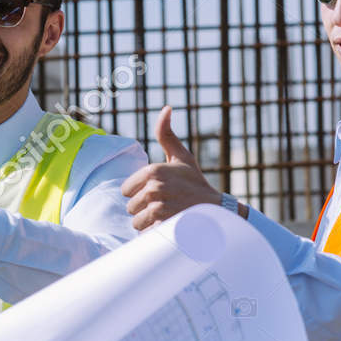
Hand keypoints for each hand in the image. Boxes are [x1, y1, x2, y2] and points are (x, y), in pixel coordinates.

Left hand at [120, 105, 221, 229]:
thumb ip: (166, 134)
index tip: (157, 191)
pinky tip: (168, 224)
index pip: (125, 189)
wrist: (215, 209)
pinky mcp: (163, 224)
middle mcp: (154, 187)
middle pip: (130, 206)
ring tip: (166, 214)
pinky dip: (154, 231)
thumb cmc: (194, 182)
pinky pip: (144, 232)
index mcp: (153, 170)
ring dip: (147, 221)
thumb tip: (166, 108)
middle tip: (164, 203)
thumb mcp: (181, 157)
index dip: (139, 192)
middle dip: (144, 208)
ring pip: (135, 221)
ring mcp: (158, 206)